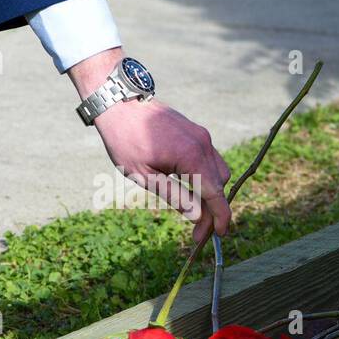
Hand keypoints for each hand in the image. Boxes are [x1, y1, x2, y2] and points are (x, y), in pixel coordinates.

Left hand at [70, 48, 231, 243]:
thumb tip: (197, 216)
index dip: (220, 217)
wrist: (118, 103)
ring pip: (218, 171)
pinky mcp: (196, 131)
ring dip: (210, 192)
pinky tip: (188, 187)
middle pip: (220, 184)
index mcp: (191, 156)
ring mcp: (201, 135)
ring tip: (192, 210)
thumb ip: (174, 196)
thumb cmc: (125, 140)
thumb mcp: (145, 176)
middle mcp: (202, 143)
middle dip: (213, 209)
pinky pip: (209, 159)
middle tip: (197, 231)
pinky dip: (205, 176)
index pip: (216, 193)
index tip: (218, 236)